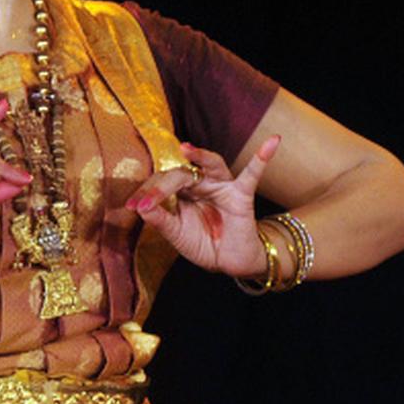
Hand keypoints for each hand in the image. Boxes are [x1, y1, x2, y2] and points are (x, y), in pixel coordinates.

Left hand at [125, 135, 280, 275]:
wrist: (228, 262)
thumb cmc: (202, 244)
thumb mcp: (176, 234)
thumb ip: (160, 220)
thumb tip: (140, 208)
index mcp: (181, 192)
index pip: (162, 183)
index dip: (147, 193)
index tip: (131, 206)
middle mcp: (200, 184)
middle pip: (180, 174)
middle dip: (162, 187)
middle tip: (144, 202)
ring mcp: (221, 186)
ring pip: (210, 165)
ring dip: (200, 155)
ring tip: (186, 147)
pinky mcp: (241, 195)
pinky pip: (252, 175)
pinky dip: (262, 158)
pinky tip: (272, 142)